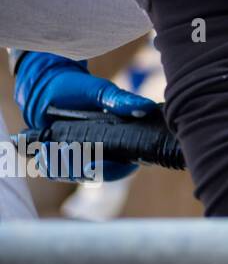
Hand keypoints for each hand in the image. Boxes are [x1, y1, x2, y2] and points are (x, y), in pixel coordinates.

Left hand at [12, 51, 157, 181]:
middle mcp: (103, 154)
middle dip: (78, 167)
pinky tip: (45, 148)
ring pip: (74, 175)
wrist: (47, 89)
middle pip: (96, 175)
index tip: (91, 164)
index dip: (109, 171)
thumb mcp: (102, 91)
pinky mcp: (60, 161)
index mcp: (121, 140)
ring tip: (50, 146)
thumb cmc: (80, 88)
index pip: (122, 167)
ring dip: (61, 165)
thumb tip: (146, 109)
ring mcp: (81, 159)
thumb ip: (122, 100)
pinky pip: (55, 172)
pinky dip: (48, 164)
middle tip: (65, 148)